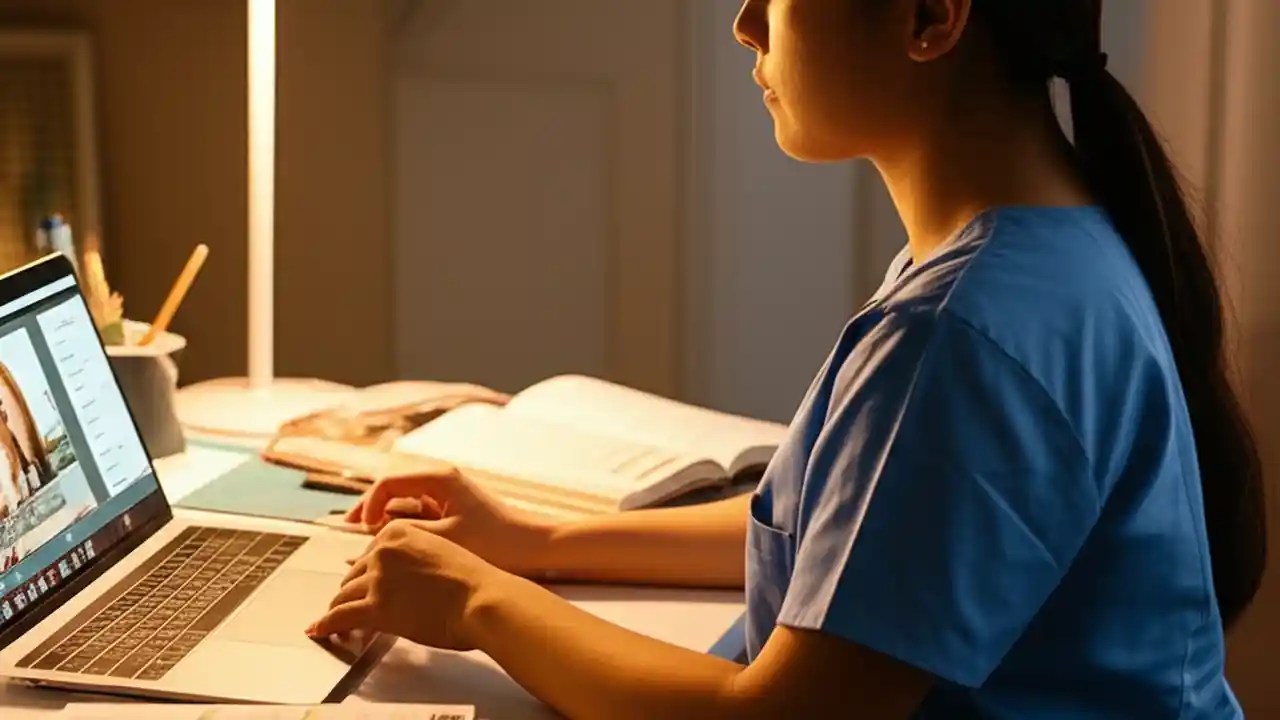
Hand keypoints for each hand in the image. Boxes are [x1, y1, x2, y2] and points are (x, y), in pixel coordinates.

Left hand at [307, 519, 501, 649]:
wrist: (482, 598)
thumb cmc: (475, 580)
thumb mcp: (443, 552)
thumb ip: (418, 558)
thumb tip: (405, 579)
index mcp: (400, 532)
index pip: (372, 553)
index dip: (366, 573)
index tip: (362, 583)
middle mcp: (383, 550)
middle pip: (355, 573)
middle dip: (351, 591)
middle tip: (347, 605)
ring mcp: (377, 578)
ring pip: (344, 595)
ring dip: (336, 609)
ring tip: (331, 621)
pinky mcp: (375, 607)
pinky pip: (340, 617)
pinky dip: (326, 625)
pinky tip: (319, 630)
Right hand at [345, 464, 555, 576]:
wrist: (534, 547)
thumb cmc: (495, 541)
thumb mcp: (444, 538)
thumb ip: (406, 534)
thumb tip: (372, 538)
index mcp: (440, 479)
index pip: (389, 482)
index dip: (368, 504)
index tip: (362, 529)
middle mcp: (442, 481)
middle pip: (393, 490)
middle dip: (371, 511)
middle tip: (351, 534)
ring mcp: (448, 495)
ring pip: (405, 504)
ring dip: (387, 521)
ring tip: (371, 545)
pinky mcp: (453, 511)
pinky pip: (420, 515)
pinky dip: (405, 528)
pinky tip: (395, 547)